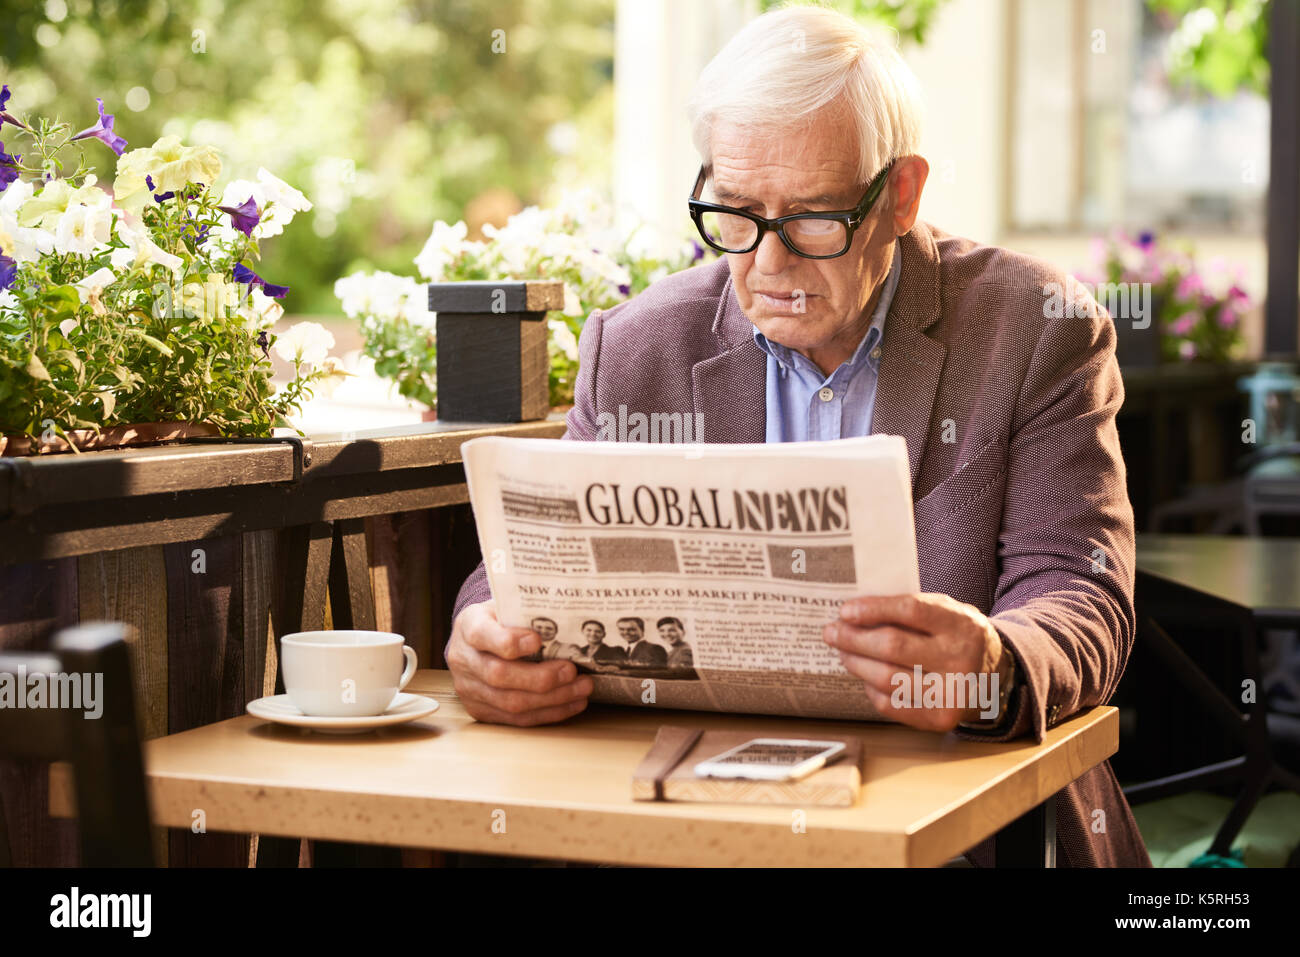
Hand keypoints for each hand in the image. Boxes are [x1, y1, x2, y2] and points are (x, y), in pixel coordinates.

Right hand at [446, 601, 593, 725]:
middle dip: (540, 677)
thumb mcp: (506, 606)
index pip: (482, 635)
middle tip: (571, 671)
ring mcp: (468, 688)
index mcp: (468, 626)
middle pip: (498, 675)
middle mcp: (463, 659)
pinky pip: (516, 719)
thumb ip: (527, 614)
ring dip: (552, 699)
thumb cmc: (499, 620)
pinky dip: (548, 713)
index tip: (538, 640)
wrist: (474, 641)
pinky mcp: (480, 710)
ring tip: (581, 689)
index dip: (510, 641)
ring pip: (510, 702)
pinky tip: (571, 703)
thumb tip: (568, 621)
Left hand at [821, 593, 1009, 731]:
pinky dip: (871, 689)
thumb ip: (908, 609)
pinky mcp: (942, 719)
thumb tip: (853, 614)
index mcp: (962, 624)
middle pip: (892, 646)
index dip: (873, 609)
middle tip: (832, 632)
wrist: (993, 676)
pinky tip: (866, 677)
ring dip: (856, 663)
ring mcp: (953, 693)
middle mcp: (961, 659)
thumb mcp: (944, 613)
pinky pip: (892, 704)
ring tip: (843, 652)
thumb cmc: (955, 637)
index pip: (910, 611)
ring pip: (887, 678)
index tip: (845, 611)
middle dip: (853, 639)